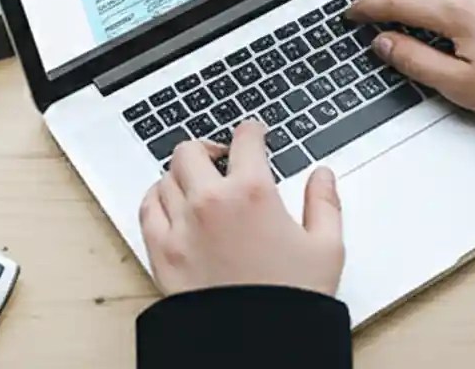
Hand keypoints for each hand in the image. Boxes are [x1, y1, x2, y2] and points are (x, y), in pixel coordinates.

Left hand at [139, 121, 344, 295]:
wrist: (256, 343)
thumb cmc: (291, 300)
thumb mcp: (327, 248)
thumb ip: (325, 203)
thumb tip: (322, 176)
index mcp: (253, 192)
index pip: (245, 139)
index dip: (252, 130)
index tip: (254, 133)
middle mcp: (211, 201)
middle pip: (193, 150)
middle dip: (209, 148)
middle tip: (222, 155)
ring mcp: (181, 225)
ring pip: (167, 176)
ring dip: (183, 173)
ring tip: (198, 181)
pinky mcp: (161, 251)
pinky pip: (147, 208)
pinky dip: (156, 197)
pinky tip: (169, 201)